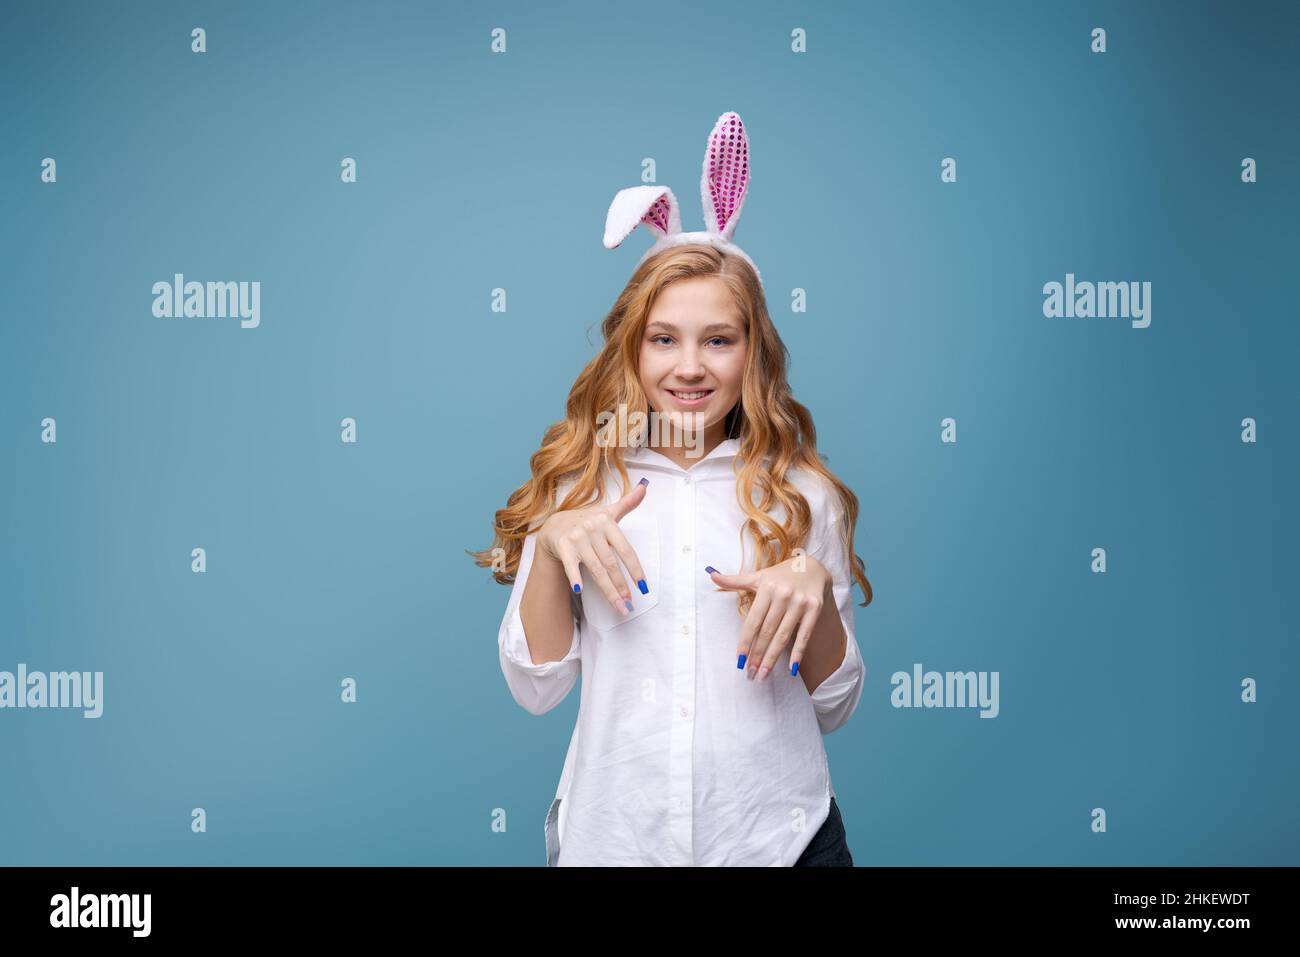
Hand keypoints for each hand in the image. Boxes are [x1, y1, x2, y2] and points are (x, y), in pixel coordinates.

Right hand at [538, 478, 650, 617]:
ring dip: (608, 590)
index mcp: (606, 521)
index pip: (625, 550)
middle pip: (611, 563)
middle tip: (629, 604)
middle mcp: (592, 529)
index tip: (643, 587)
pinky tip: (580, 590)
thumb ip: (627, 503)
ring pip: (596, 569)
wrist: (554, 524)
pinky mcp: (562, 547)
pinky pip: (571, 565)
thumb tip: (645, 486)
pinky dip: (575, 577)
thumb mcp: (607, 511)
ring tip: (618, 606)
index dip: (635, 569)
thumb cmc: (586, 521)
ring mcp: (577, 538)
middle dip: (621, 585)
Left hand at [707, 553, 830, 680]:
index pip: (753, 621)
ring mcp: (800, 602)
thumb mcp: (758, 576)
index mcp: (767, 587)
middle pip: (767, 631)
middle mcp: (783, 595)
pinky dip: (798, 652)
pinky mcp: (815, 608)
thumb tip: (711, 574)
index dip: (746, 642)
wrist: (813, 566)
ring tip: (763, 674)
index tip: (739, 660)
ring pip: (784, 636)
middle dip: (757, 654)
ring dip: (772, 657)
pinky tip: (792, 668)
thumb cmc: (780, 575)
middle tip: (750, 674)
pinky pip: (805, 634)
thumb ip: (734, 580)